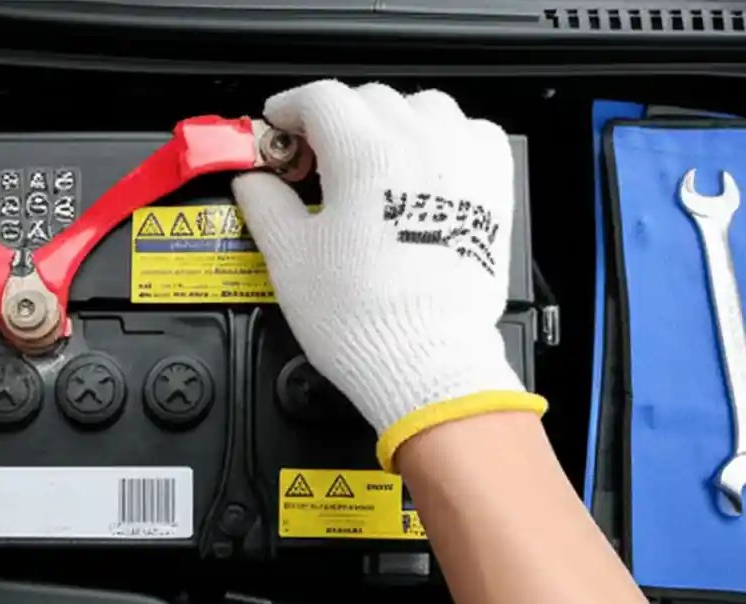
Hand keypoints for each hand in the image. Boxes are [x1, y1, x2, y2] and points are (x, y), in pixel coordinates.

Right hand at [232, 81, 545, 470]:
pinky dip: (442, 140)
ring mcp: (464, 164)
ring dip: (389, 123)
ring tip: (368, 162)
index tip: (278, 128)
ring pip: (423, 108)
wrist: (426, 363)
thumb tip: (253, 182)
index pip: (320, 98)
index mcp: (367, 154)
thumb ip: (265, 204)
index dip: (289, 109)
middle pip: (368, 100)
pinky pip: (469, 135)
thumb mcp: (290, 258)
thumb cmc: (365, 319)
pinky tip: (421, 171)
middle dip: (333, 120)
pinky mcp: (492, 190)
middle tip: (311, 158)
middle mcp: (422, 146)